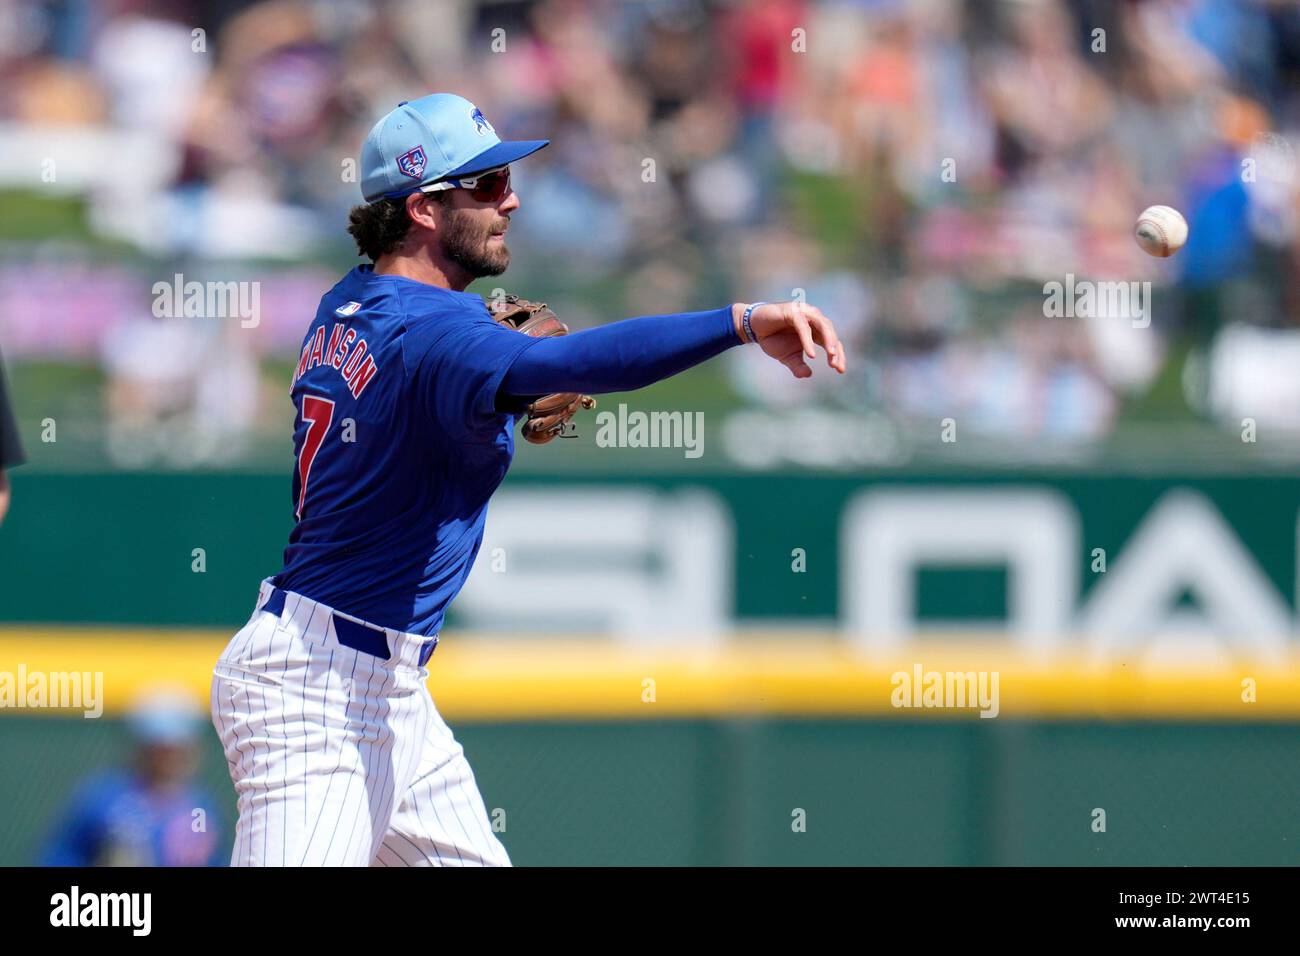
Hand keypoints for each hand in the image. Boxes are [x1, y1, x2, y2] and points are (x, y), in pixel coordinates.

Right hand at [732, 301, 846, 377]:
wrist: (754, 329)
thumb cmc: (772, 339)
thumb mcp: (787, 357)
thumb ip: (798, 366)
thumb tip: (808, 375)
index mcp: (815, 329)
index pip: (832, 341)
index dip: (838, 356)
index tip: (840, 371)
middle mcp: (813, 318)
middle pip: (830, 332)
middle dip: (835, 349)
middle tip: (836, 365)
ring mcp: (803, 312)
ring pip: (822, 325)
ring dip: (828, 340)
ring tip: (831, 355)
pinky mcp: (792, 311)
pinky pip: (803, 326)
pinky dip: (808, 340)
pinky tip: (811, 354)